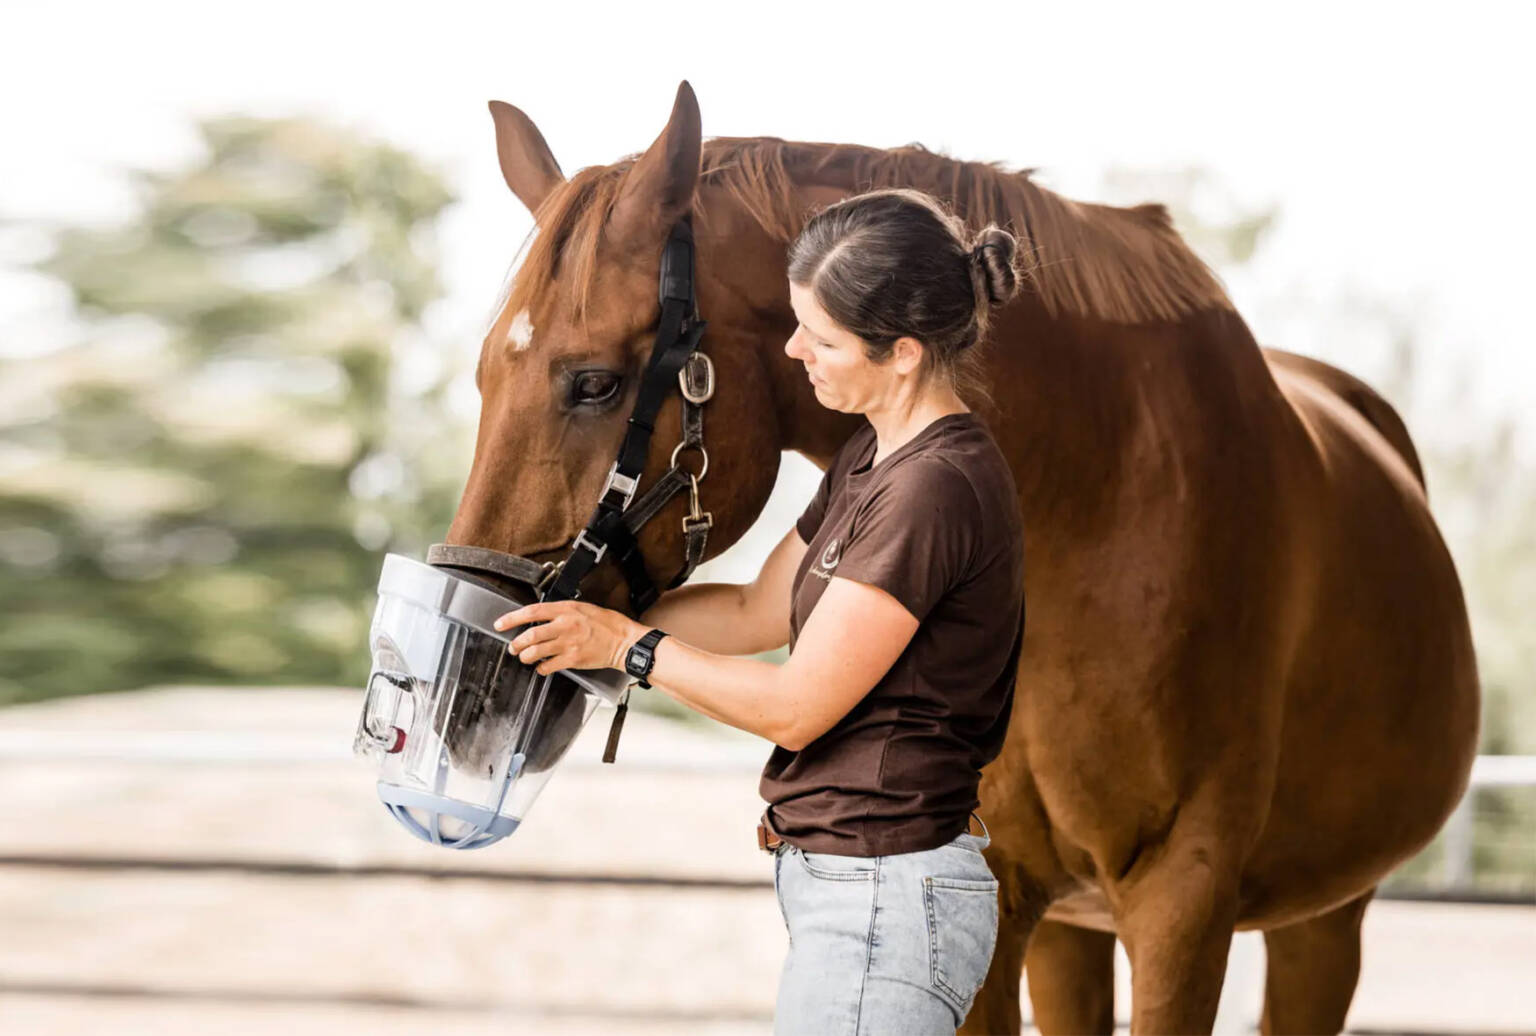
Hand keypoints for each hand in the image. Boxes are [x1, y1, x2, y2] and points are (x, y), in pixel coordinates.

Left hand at [493, 601, 648, 675]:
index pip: (532, 612)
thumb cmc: (607, 623)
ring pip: (536, 651)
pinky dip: (541, 668)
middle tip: (513, 647)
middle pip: (530, 635)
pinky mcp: (573, 659)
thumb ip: (562, 612)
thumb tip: (543, 617)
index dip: (512, 618)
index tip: (500, 624)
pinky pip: (549, 666)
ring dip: (525, 656)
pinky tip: (542, 668)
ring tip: (524, 657)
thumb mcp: (583, 608)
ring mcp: (569, 643)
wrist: (624, 641)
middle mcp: (565, 626)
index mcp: (566, 610)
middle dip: (516, 643)